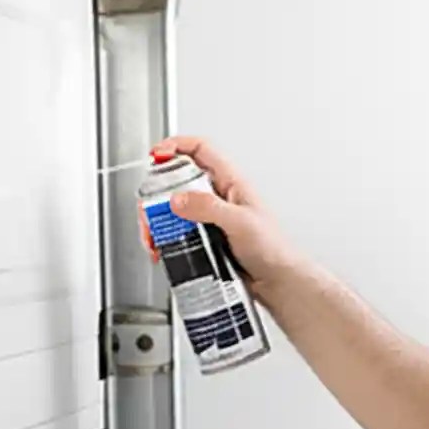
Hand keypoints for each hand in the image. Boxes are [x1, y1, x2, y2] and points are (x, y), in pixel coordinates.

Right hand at [142, 136, 302, 294]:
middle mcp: (217, 197)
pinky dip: (163, 239)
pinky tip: (162, 250)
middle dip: (157, 192)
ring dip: (157, 220)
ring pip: (172, 209)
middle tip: (149, 209)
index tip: (156, 155)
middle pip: (177, 180)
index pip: (200, 150)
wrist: (279, 282)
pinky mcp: (203, 240)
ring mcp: (208, 219)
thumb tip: (177, 198)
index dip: (176, 146)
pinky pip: (175, 233)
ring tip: (154, 237)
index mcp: (230, 182)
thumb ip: (208, 207)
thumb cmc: (273, 249)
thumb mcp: (241, 222)